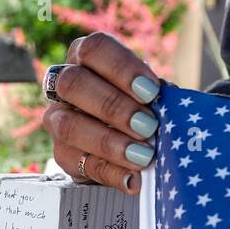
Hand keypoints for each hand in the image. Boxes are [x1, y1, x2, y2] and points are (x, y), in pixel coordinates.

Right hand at [42, 32, 162, 194]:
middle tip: (148, 125)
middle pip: (73, 84)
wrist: (131, 140)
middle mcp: (64, 83)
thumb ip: (155, 96)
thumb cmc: (142, 105)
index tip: (151, 91)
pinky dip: (111, 172)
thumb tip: (171, 108)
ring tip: (142, 155)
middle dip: (113, 106)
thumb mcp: (151, 93)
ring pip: (68, 125)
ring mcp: (58, 119)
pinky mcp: (63, 154)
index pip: (94, 49)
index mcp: (85, 56)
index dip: (121, 68)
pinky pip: (80, 163)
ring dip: (108, 141)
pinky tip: (133, 179)